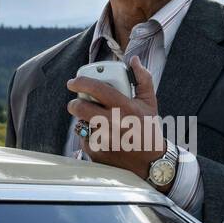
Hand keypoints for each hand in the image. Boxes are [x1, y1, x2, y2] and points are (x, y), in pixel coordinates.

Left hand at [66, 57, 170, 189]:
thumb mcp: (150, 103)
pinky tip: (101, 137)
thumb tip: (133, 60)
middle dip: (74, 103)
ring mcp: (103, 139)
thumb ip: (143, 79)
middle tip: (76, 103)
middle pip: (80, 108)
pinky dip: (89, 136)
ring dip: (83, 120)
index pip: (97, 89)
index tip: (73, 82)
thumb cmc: (149, 129)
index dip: (81, 82)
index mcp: (124, 107)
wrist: (150, 162)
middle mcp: (112, 123)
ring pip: (80, 124)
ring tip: (94, 122)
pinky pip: (84, 139)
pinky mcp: (97, 153)